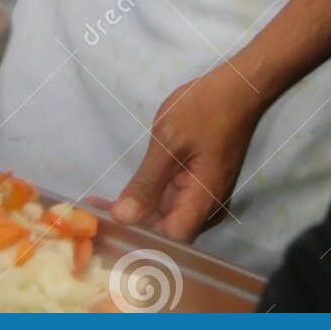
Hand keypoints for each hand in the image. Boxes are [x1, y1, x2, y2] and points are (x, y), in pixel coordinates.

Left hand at [110, 64, 265, 243]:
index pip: (168, 242)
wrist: (239, 87)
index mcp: (203, 201)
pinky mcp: (201, 186)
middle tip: (91, 218)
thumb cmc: (205, 108)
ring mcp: (205, 198)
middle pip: (167, 233)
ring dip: (137, 213)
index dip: (136, 239)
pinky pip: (173, 202)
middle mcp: (207, 209)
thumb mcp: (169, 141)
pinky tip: (124, 194)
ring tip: (99, 208)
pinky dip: (149, 199)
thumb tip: (122, 218)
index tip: (105, 229)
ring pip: (168, 218)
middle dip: (131, 226)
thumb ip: (146, 183)